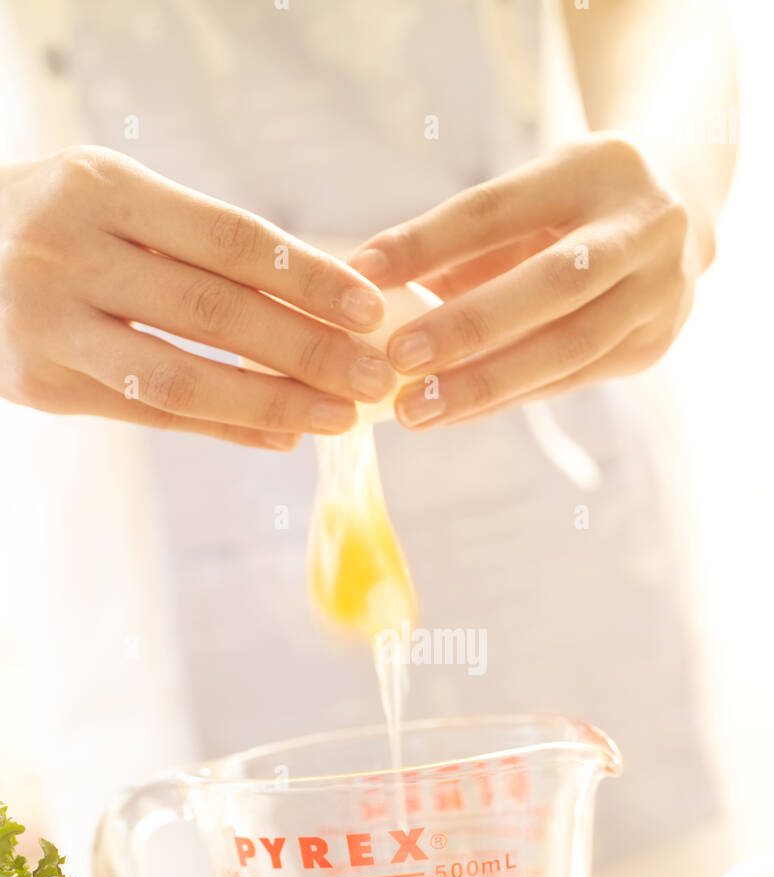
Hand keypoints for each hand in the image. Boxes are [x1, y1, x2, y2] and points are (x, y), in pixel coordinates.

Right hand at [0, 146, 395, 448]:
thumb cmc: (57, 224)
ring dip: (271, 402)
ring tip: (339, 417)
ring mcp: (50, 325)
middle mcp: (70, 253)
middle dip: (307, 350)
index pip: (231, 240)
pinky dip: (224, 428)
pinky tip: (282, 434)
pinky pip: (152, 416)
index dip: (308, 279)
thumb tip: (322, 295)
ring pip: (180, 378)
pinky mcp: (42, 386)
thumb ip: (197, 243)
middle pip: (214, 313)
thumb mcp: (115, 200)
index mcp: (101, 189)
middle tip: (376, 376)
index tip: (372, 310)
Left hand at [350, 135, 702, 428]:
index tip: (363, 273)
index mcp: (599, 167)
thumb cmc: (571, 206)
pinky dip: (508, 398)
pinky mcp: (653, 345)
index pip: (500, 207)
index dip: (428, 242)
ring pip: (568, 348)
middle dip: (470, 328)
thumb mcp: (529, 196)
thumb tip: (375, 292)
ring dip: (485, 384)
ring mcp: (660, 291)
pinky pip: (569, 380)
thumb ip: (465, 242)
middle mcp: (643, 228)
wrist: (681, 217)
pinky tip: (456, 413)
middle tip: (398, 361)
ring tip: (417, 409)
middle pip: (552, 284)